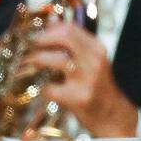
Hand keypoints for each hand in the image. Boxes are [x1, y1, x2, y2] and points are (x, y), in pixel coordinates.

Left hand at [19, 20, 138, 136]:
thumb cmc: (97, 89)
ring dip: (37, 60)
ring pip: (55, 60)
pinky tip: (45, 90)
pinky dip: (43, 88)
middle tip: (29, 47)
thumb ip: (74, 44)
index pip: (71, 28)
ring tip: (28, 64)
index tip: (37, 35)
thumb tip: (51, 24)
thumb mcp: (92, 62)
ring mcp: (86, 80)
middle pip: (64, 37)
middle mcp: (94, 61)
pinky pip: (51, 88)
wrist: (112, 117)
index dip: (50, 29)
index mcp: (97, 49)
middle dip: (42, 39)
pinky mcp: (77, 99)